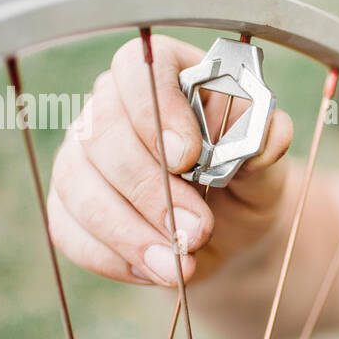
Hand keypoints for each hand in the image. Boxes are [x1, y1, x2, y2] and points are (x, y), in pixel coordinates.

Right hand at [47, 34, 294, 285]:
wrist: (230, 229)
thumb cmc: (246, 178)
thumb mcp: (267, 160)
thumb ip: (267, 142)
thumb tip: (270, 135)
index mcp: (165, 73)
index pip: (139, 68)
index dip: (156, 109)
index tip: (188, 157)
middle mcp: (110, 106)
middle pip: (102, 134)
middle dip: (150, 191)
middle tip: (198, 229)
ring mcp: (82, 155)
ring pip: (80, 187)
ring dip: (130, 234)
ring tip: (179, 266)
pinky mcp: (68, 204)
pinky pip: (69, 229)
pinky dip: (112, 258)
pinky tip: (155, 271)